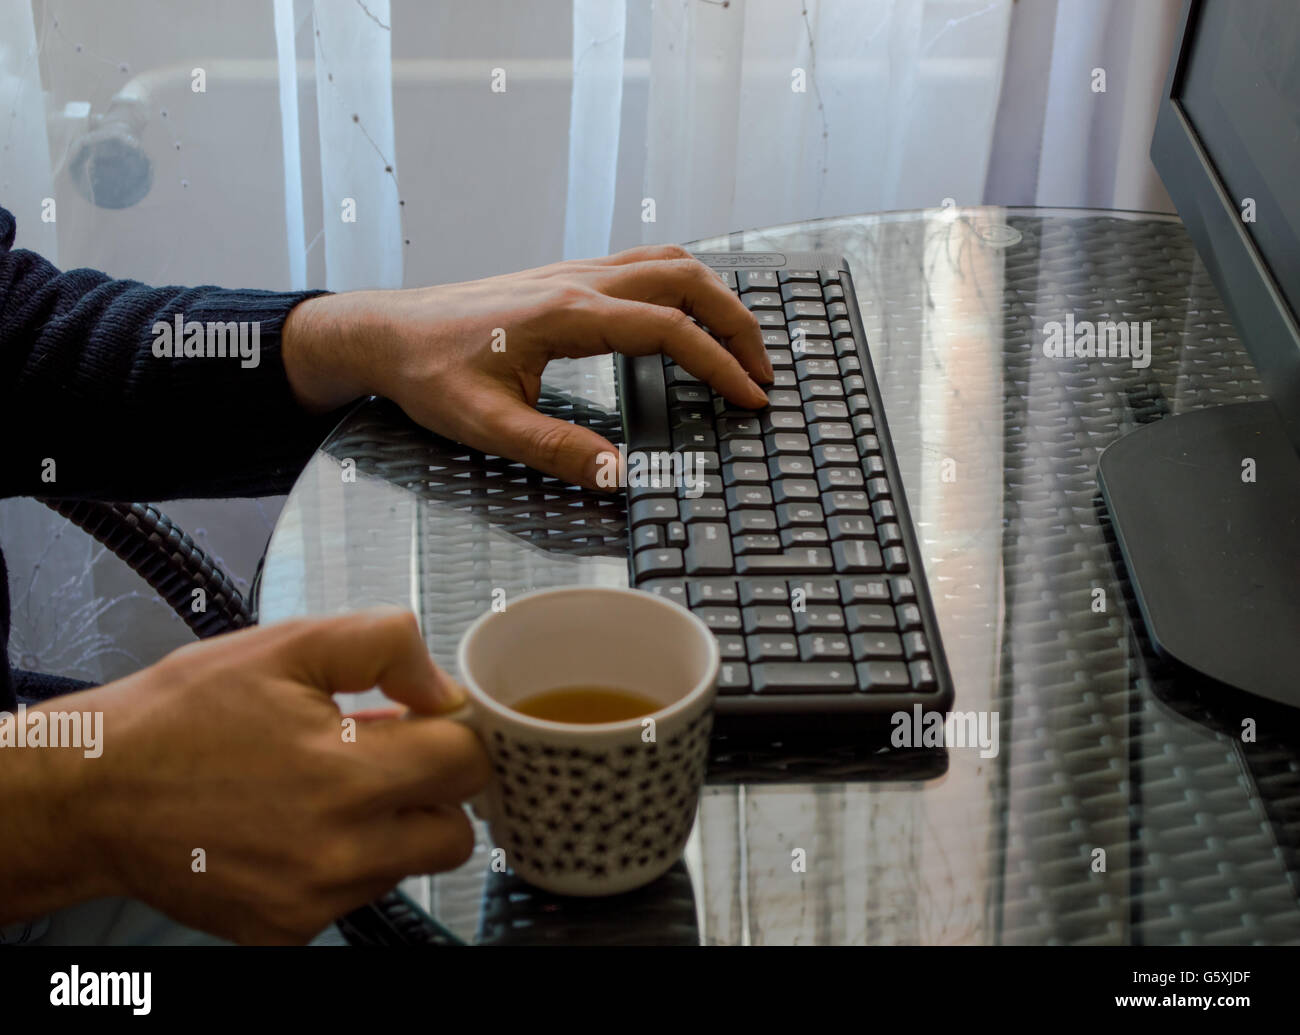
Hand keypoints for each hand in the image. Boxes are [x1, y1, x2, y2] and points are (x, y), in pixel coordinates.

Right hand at [0, 609, 489, 943]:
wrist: (92, 793)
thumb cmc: (180, 718)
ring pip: (406, 866)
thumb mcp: (286, 646)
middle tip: (380, 758)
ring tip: (323, 788)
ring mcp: (311, 902)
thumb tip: (444, 689)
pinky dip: (341, 865)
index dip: (449, 732)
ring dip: (388, 829)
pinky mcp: (284, 932)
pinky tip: (294, 828)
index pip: (467, 764)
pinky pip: (354, 898)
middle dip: (432, 792)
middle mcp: (338, 853)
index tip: (421, 722)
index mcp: (346, 776)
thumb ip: (384, 649)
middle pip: (455, 832)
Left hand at [283, 245, 770, 488]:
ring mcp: (572, 273)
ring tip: (740, 343)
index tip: (751, 397)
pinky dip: (683, 286)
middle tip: (763, 370)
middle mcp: (578, 281)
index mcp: (567, 314)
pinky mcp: (564, 279)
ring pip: (668, 262)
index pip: (668, 330)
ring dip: (714, 297)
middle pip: (685, 279)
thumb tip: (621, 477)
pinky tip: (686, 317)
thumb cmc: (429, 374)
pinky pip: (642, 265)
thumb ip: (558, 451)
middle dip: (737, 321)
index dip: (719, 364)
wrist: (384, 332)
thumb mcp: (488, 426)